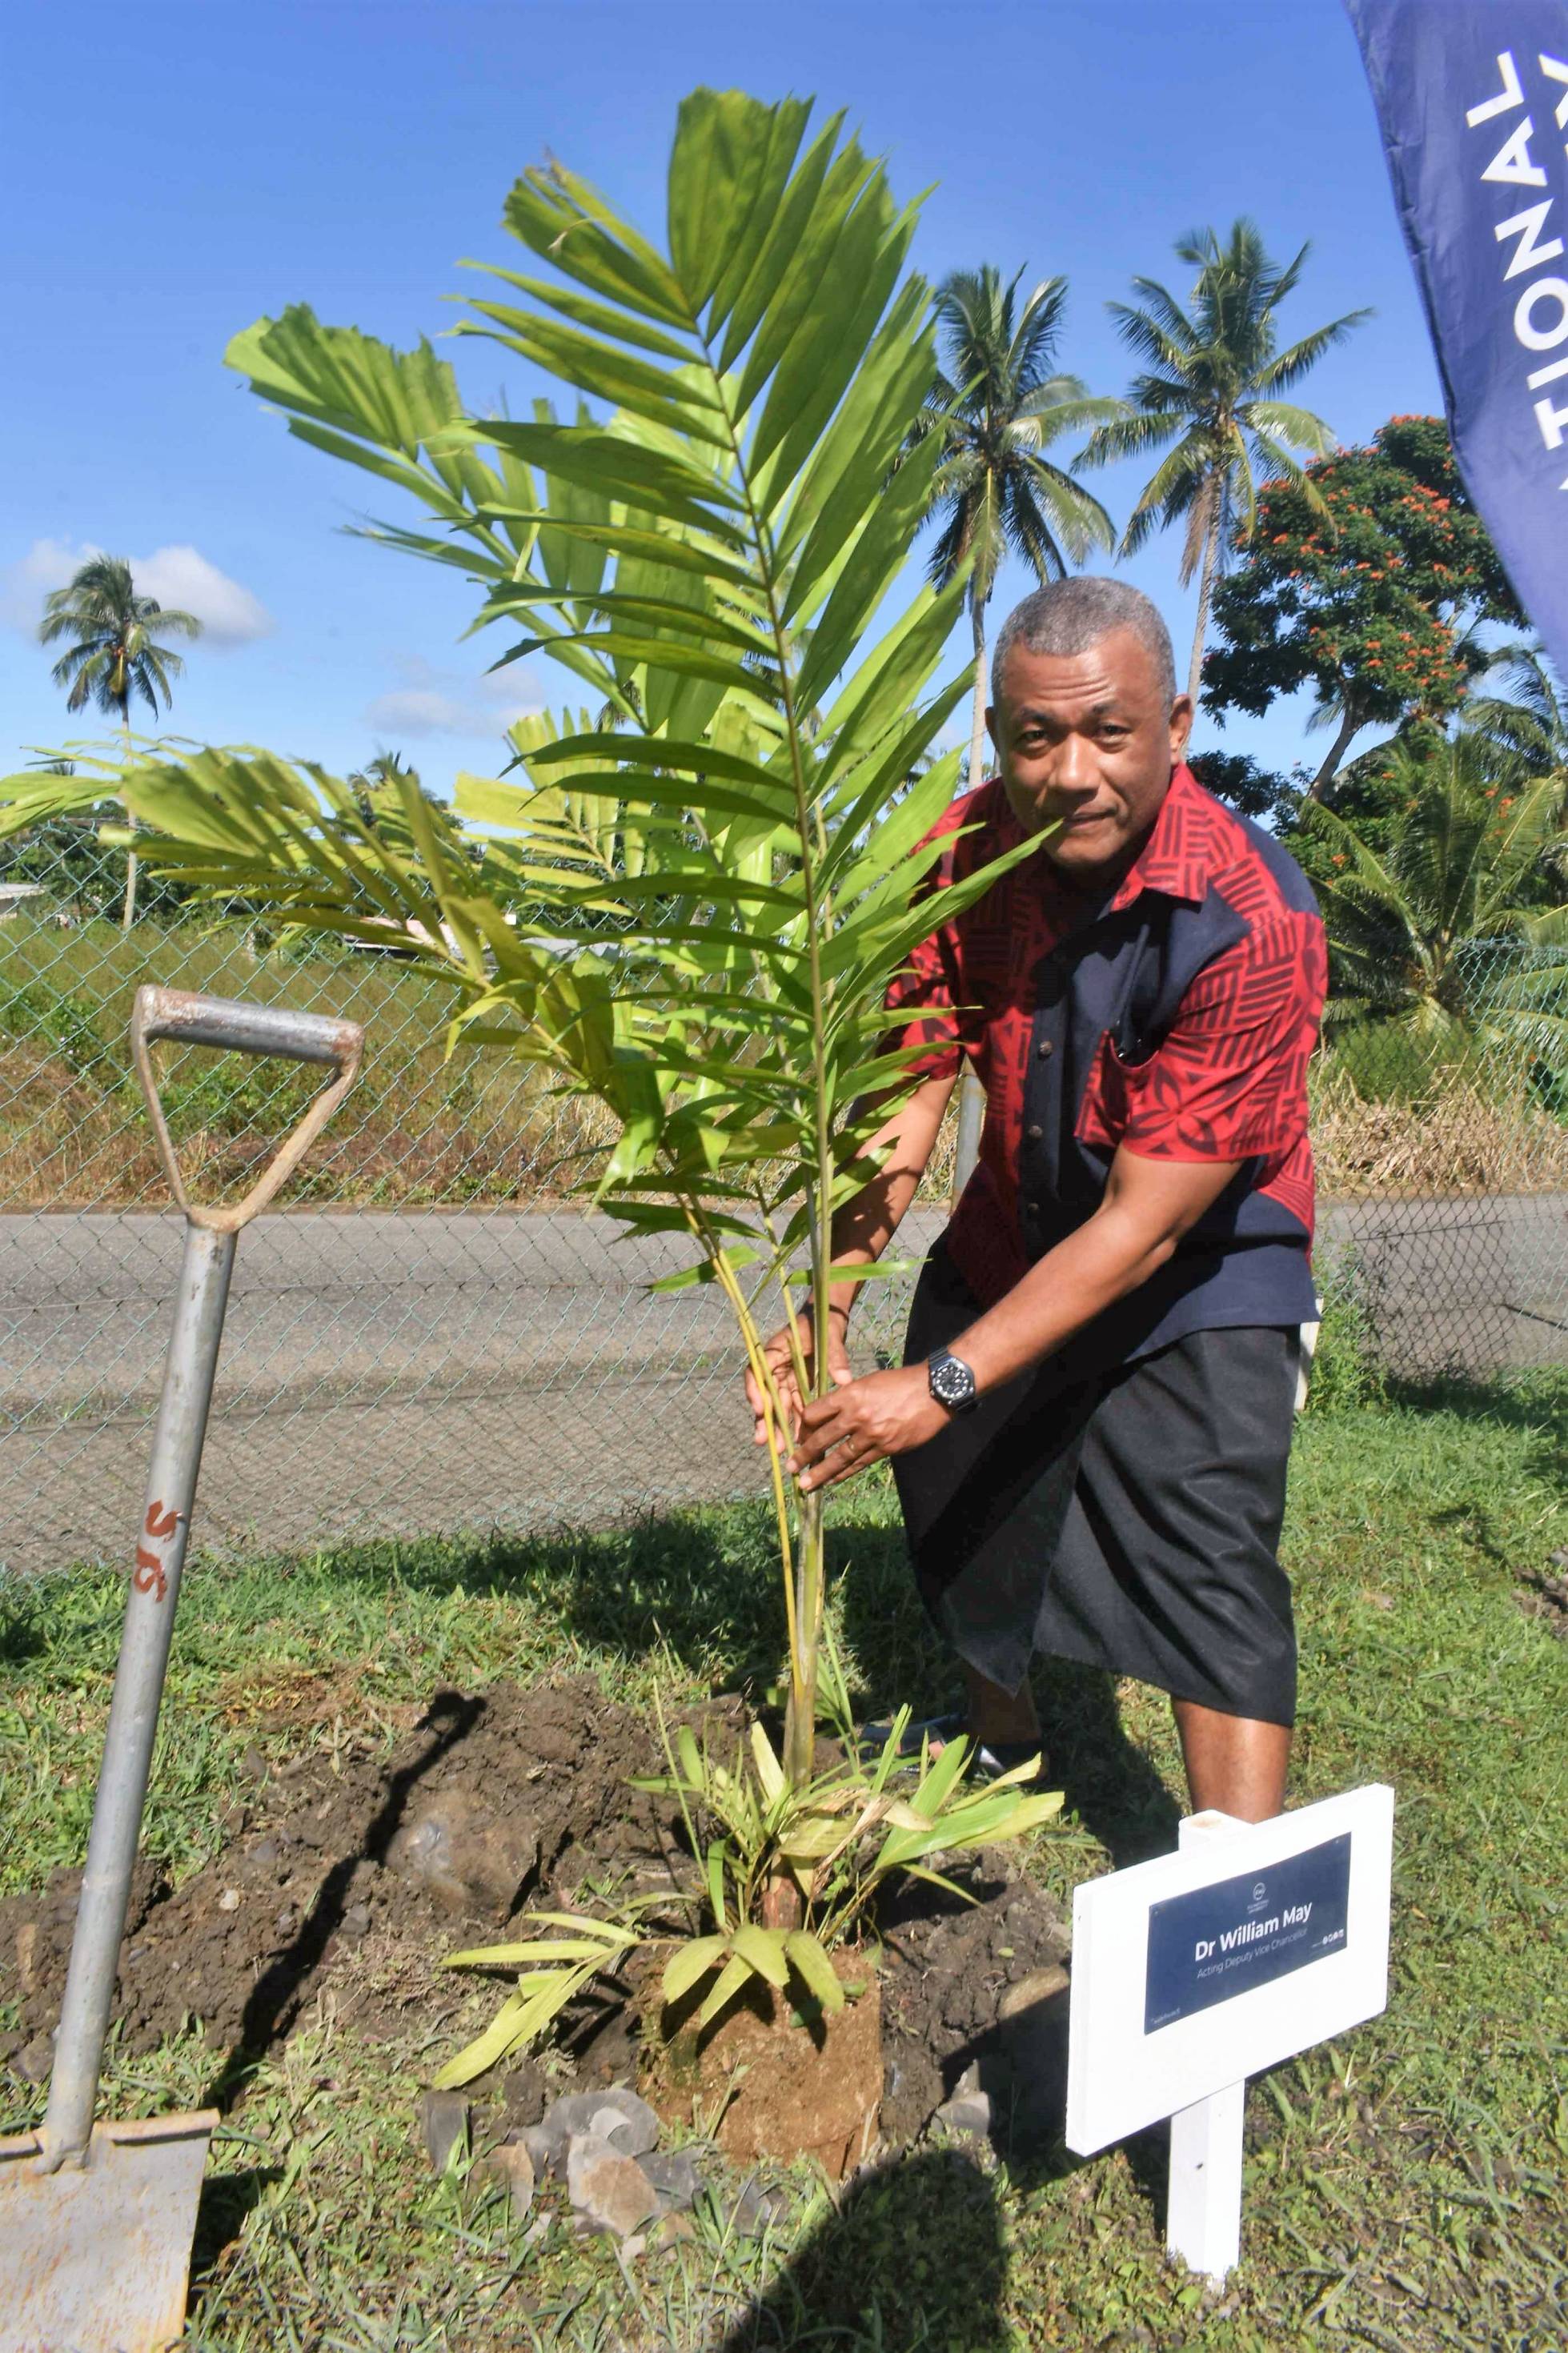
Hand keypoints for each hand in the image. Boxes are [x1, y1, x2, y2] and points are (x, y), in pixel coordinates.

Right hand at [745, 1311, 851, 1448]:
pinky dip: (796, 1423)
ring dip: (779, 1427)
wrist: (829, 1319)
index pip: (756, 1371)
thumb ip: (835, 1357)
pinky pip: (794, 1407)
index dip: (755, 1391)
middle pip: (766, 1395)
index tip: (760, 1408)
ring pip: (779, 1406)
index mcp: (775, 1350)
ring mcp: (784, 1378)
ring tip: (780, 1449)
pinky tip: (799, 1441)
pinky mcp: (796, 1386)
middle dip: (766, 1419)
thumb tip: (844, 1381)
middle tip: (764, 1441)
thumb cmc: (824, 1321)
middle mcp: (775, 1367)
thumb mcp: (830, 1333)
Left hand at [790, 1363, 948, 1491]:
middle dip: (804, 1455)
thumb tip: (829, 1413)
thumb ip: (848, 1397)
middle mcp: (858, 1416)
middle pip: (823, 1438)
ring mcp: (873, 1434)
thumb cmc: (899, 1382)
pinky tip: (833, 1480)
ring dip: (820, 1473)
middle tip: (790, 1467)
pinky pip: (860, 1463)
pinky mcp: (887, 1448)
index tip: (796, 1434)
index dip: (803, 1425)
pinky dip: (844, 1473)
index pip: (816, 1412)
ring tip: (805, 1485)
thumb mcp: (868, 1382)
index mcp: (850, 1394)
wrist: (933, 1392)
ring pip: (840, 1457)